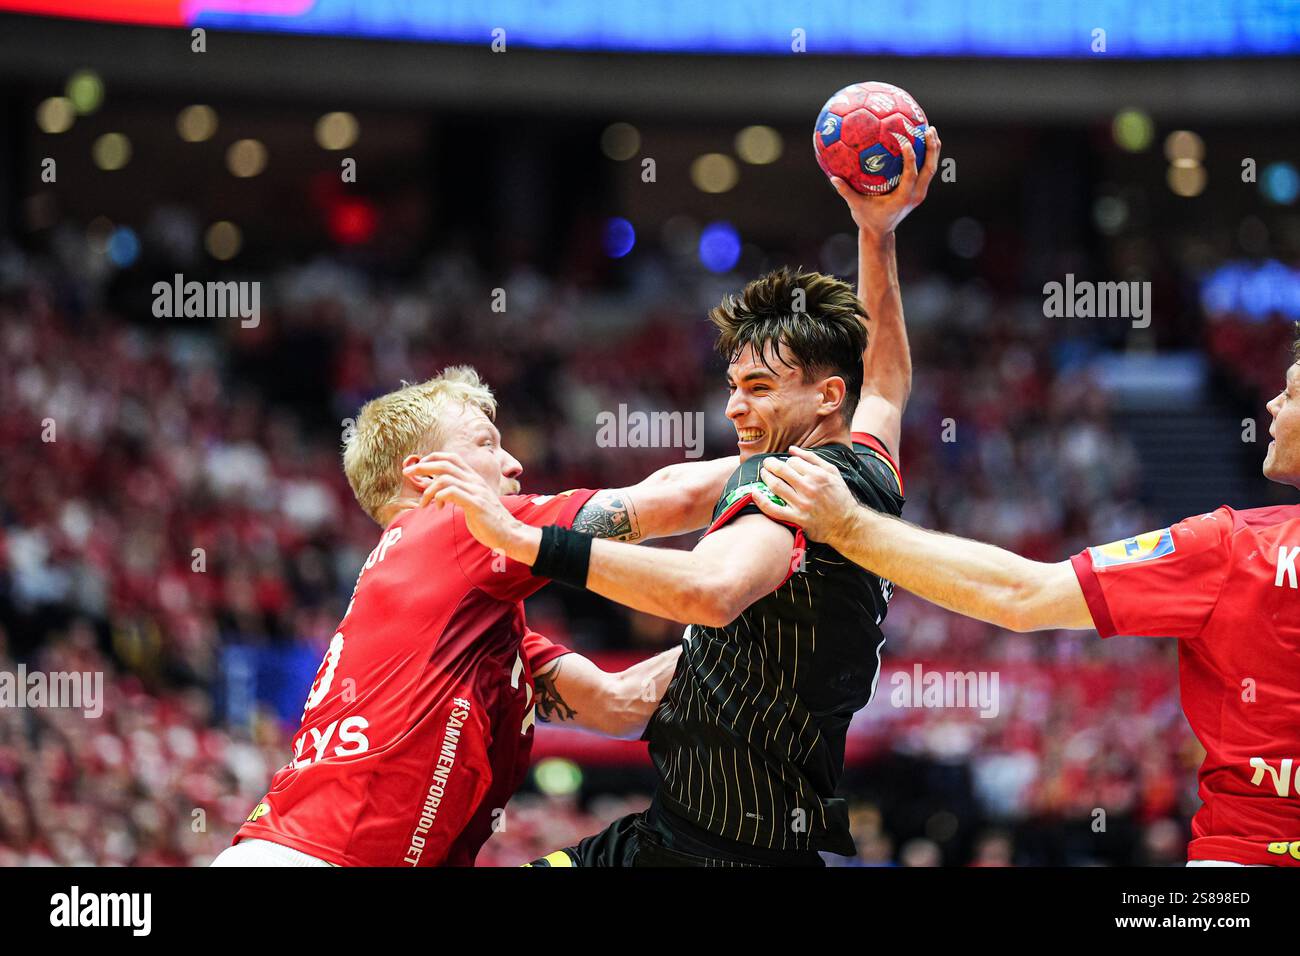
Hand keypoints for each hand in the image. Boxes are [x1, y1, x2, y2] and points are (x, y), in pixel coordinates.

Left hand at [403, 452, 525, 555]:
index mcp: (474, 478)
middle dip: (422, 466)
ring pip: (445, 478)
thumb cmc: (488, 521)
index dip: (433, 458)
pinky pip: (452, 492)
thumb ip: (460, 493)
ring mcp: (476, 491)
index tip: (419, 466)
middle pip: (445, 464)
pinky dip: (439, 497)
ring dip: (428, 490)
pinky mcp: (476, 504)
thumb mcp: (473, 501)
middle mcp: (475, 481)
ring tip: (424, 504)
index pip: (452, 457)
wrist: (509, 534)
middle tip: (406, 473)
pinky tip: (438, 508)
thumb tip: (440, 491)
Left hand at [753, 446, 862, 545]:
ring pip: (776, 486)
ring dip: (765, 477)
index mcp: (818, 475)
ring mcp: (802, 504)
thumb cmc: (840, 496)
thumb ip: (812, 459)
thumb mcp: (832, 472)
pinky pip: (774, 509)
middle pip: (782, 471)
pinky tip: (754, 494)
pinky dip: (762, 501)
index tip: (786, 465)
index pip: (793, 462)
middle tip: (766, 463)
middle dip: (770, 464)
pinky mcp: (797, 519)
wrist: (847, 524)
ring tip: (763, 473)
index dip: (787, 462)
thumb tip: (792, 449)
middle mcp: (809, 488)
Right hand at [832, 126, 940, 239]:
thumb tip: (832, 178)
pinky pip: (926, 171)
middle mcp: (914, 196)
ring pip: (931, 169)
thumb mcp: (856, 206)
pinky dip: (927, 155)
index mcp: (902, 198)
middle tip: (927, 130)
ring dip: (933, 150)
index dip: (910, 159)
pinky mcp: (918, 191)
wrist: (880, 232)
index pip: (911, 176)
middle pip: (929, 170)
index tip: (906, 143)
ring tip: (930, 129)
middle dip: (931, 149)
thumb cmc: (867, 219)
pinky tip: (921, 140)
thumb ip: (846, 192)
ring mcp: (919, 194)